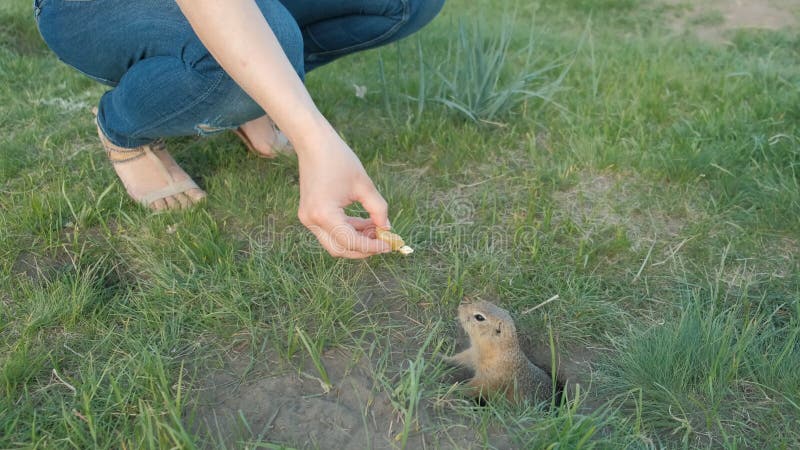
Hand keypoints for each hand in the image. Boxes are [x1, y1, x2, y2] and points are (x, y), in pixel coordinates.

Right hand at [296, 130, 391, 257]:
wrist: (313, 143)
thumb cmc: (339, 160)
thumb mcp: (364, 185)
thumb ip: (378, 210)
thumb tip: (387, 229)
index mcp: (324, 214)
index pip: (351, 242)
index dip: (372, 247)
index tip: (389, 244)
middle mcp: (312, 221)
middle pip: (340, 249)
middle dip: (363, 249)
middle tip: (384, 242)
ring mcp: (308, 218)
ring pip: (335, 242)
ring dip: (356, 240)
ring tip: (376, 229)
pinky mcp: (310, 214)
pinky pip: (331, 231)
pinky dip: (348, 231)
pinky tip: (365, 223)